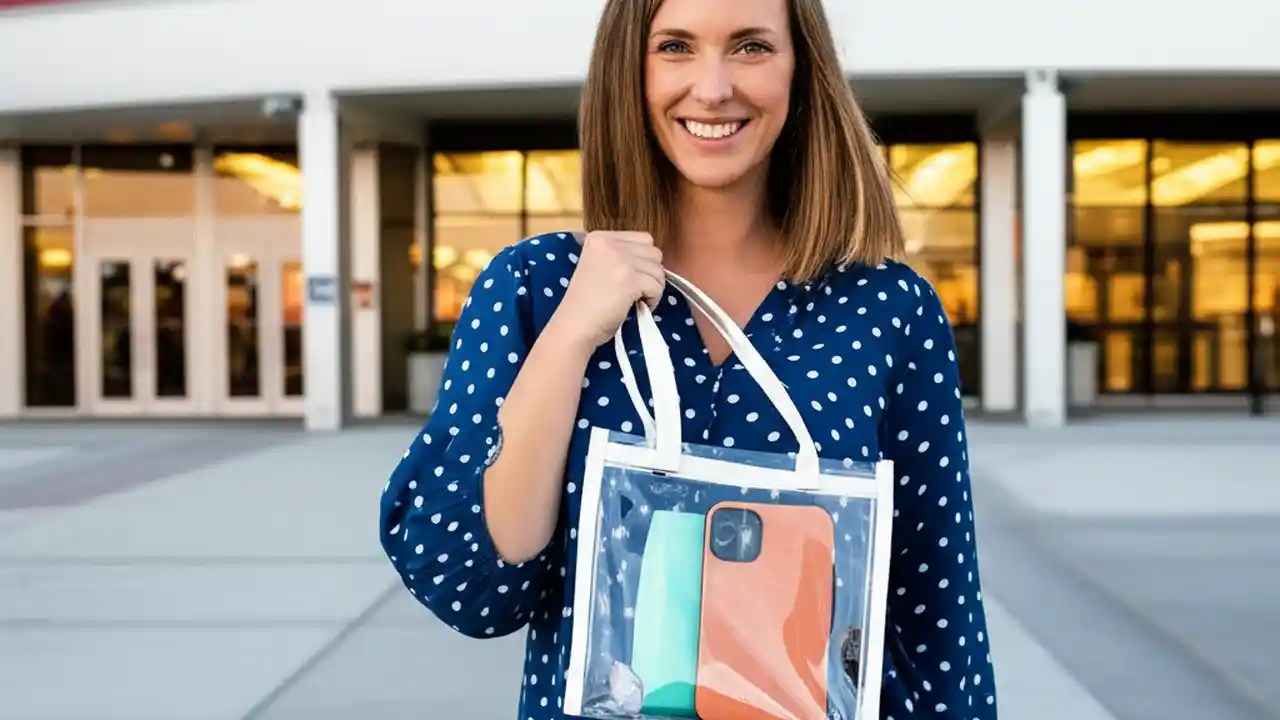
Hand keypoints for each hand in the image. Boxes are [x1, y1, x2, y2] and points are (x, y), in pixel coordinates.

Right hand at [550, 230, 665, 351]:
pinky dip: (653, 299)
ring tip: (637, 300)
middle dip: (651, 273)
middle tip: (638, 290)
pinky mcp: (629, 279)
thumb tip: (651, 262)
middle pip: (654, 252)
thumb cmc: (587, 303)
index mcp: (599, 238)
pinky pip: (656, 286)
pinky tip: (640, 307)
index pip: (643, 239)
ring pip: (658, 270)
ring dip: (654, 287)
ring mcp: (620, 260)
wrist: (574, 325)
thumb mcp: (599, 266)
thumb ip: (620, 256)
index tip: (632, 279)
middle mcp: (609, 243)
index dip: (644, 261)